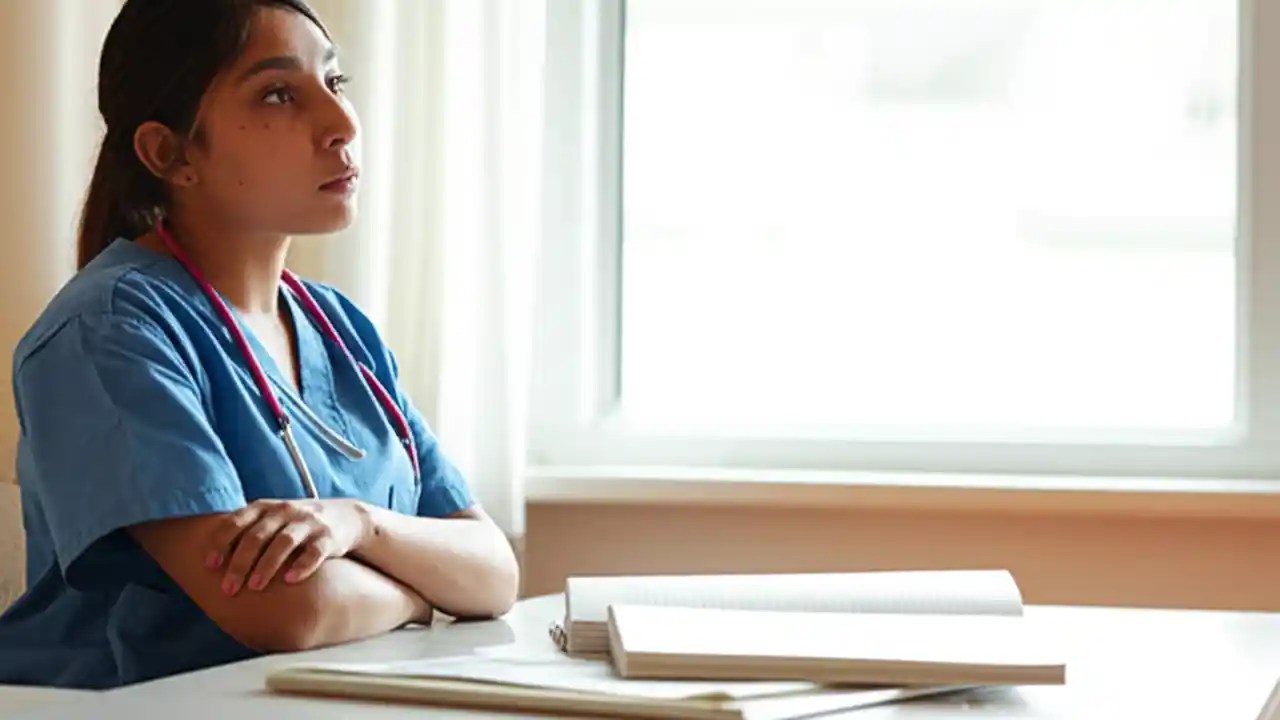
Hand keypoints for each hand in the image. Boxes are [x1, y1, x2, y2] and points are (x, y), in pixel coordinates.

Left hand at [206, 498, 372, 594]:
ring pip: (284, 542)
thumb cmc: (297, 523)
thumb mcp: (272, 519)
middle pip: (258, 536)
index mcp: (266, 508)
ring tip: (255, 586)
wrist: (347, 517)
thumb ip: (246, 531)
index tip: (209, 565)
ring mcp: (309, 523)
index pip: (238, 521)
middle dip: (240, 563)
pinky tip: (292, 580)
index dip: (221, 542)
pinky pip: (315, 552)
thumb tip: (205, 558)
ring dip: (267, 565)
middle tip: (227, 589)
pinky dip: (303, 565)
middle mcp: (286, 511)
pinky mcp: (329, 537)